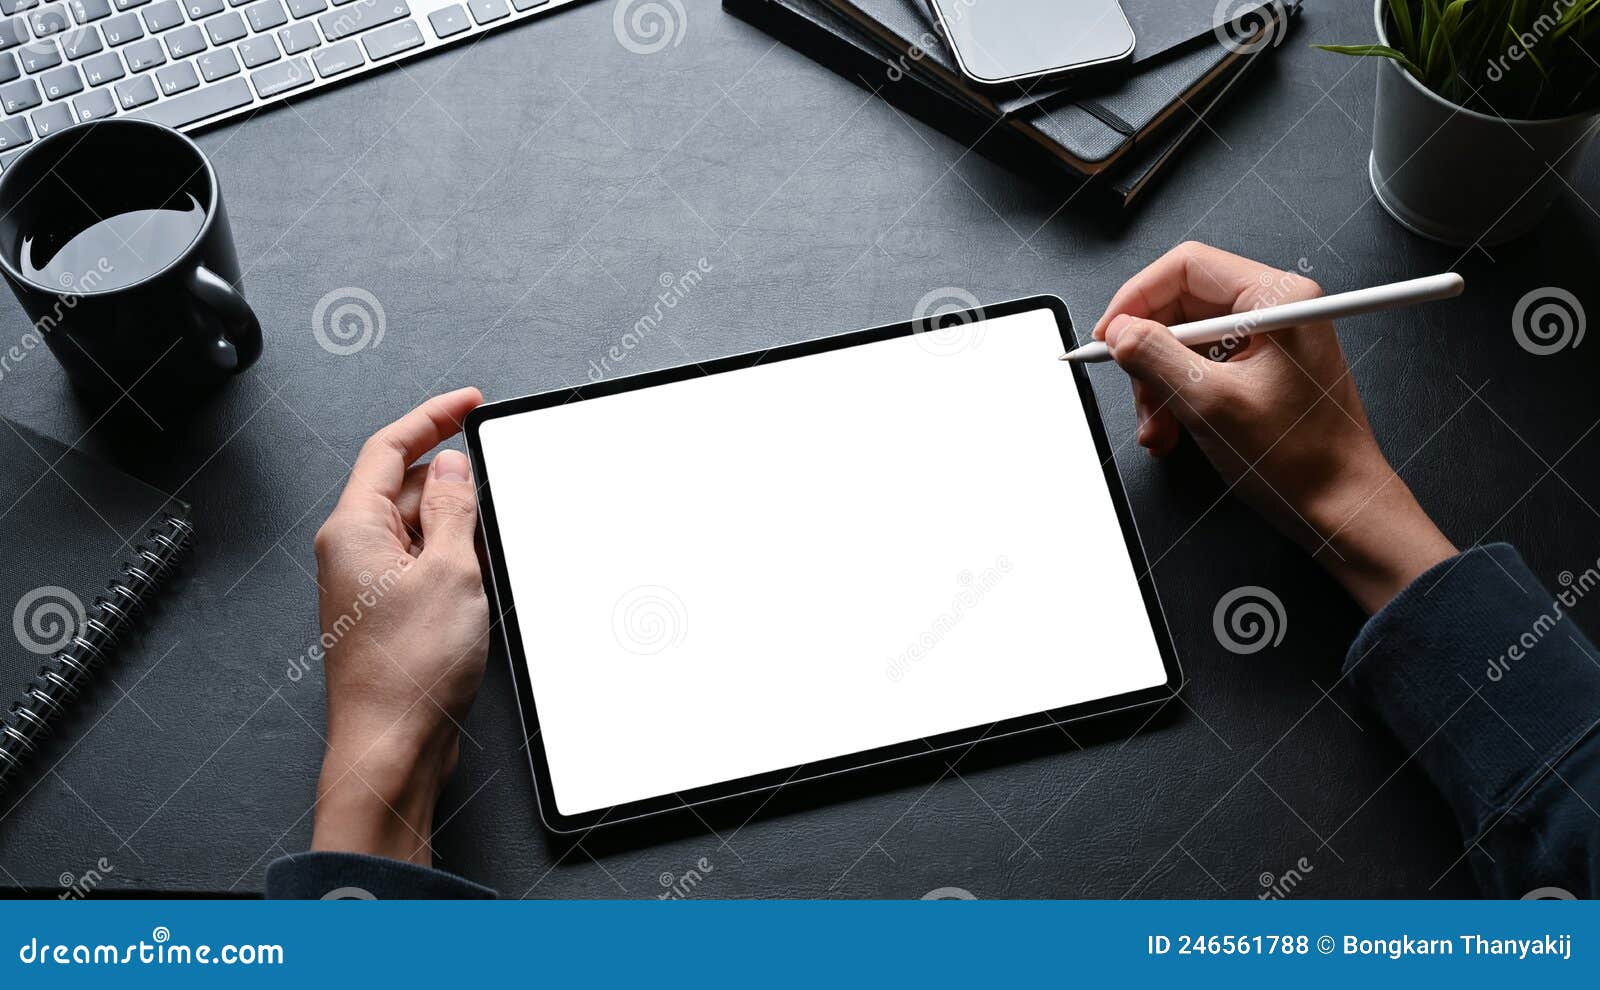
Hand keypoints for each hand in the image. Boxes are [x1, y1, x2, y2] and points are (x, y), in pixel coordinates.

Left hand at [309, 387, 488, 865]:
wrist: (392, 745)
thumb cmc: (409, 671)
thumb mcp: (450, 570)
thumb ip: (452, 509)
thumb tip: (452, 465)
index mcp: (353, 528)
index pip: (388, 447)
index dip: (433, 417)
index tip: (469, 403)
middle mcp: (351, 551)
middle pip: (402, 485)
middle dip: (450, 477)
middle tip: (495, 481)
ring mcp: (367, 584)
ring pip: (415, 527)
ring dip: (454, 524)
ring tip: (488, 545)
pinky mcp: (387, 614)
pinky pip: (421, 564)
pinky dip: (451, 557)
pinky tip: (478, 577)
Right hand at [1092, 242, 1454, 612]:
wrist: (1341, 507)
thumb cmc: (1301, 459)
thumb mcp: (1210, 405)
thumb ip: (1155, 358)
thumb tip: (1118, 331)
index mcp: (1276, 299)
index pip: (1186, 267)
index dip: (1136, 299)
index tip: (1107, 337)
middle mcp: (1275, 309)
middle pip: (1181, 307)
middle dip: (1148, 354)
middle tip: (1136, 394)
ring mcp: (1269, 339)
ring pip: (1185, 342)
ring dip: (1160, 384)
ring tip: (1158, 427)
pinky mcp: (1262, 367)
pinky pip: (1202, 368)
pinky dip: (1179, 397)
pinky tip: (1173, 430)